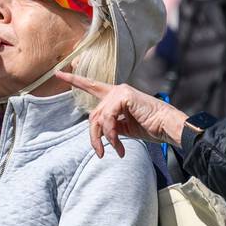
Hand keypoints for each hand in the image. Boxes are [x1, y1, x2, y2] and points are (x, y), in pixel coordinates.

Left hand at [55, 71, 187, 154]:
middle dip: (94, 136)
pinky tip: (119, 145)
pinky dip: (112, 136)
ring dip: (104, 139)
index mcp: (116, 95)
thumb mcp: (124, 127)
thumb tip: (99, 131)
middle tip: (99, 153)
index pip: (91, 85)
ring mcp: (120, 92)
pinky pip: (108, 119)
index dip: (75, 80)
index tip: (58, 73)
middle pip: (93, 115)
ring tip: (115, 150)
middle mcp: (116, 90)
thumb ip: (110, 124)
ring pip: (99, 119)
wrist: (167, 126)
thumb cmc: (149, 127)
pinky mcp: (124, 96)